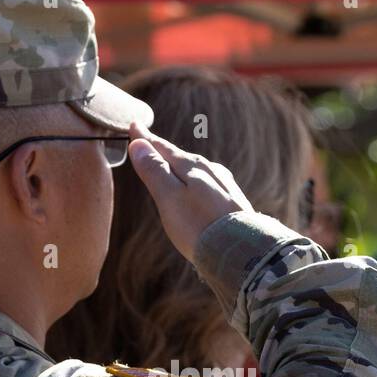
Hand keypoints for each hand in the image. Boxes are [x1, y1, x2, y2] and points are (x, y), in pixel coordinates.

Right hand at [128, 121, 252, 261]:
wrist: (241, 251)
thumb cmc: (199, 226)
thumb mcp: (169, 197)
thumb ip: (154, 171)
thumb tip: (138, 144)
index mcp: (192, 167)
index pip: (163, 148)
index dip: (146, 139)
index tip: (134, 126)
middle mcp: (211, 171)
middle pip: (180, 157)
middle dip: (163, 151)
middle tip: (149, 143)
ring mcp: (225, 186)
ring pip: (197, 171)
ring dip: (181, 166)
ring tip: (171, 164)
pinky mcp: (234, 203)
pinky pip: (208, 185)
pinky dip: (195, 182)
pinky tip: (198, 190)